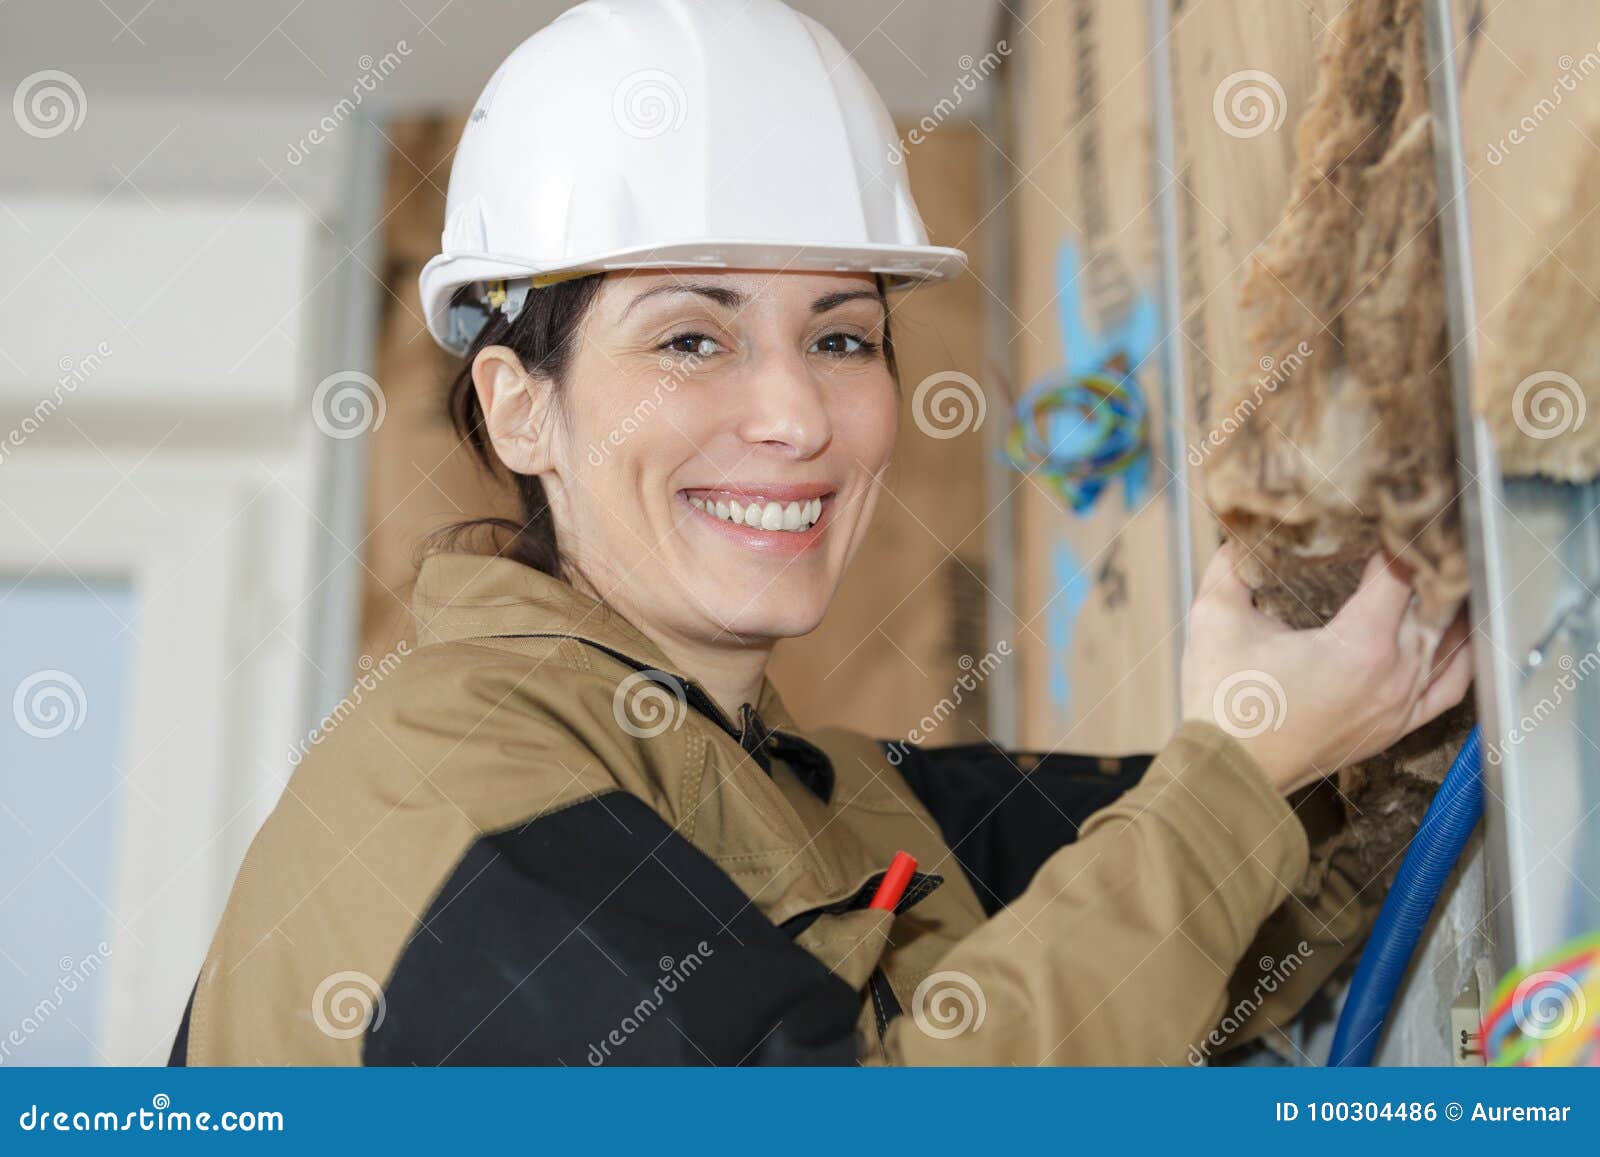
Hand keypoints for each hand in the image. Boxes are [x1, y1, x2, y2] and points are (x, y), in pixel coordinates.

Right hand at [1180, 544, 1473, 793]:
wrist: (1228, 772)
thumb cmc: (1225, 705)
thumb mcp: (1216, 618)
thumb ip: (1232, 567)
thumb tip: (1239, 538)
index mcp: (1362, 644)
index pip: (1400, 573)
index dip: (1393, 538)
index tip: (1382, 516)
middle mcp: (1394, 675)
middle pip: (1432, 604)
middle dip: (1422, 566)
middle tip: (1409, 534)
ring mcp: (1399, 706)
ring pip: (1447, 642)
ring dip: (1443, 605)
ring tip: (1433, 574)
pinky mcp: (1393, 728)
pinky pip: (1448, 688)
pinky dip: (1458, 657)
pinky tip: (1457, 636)